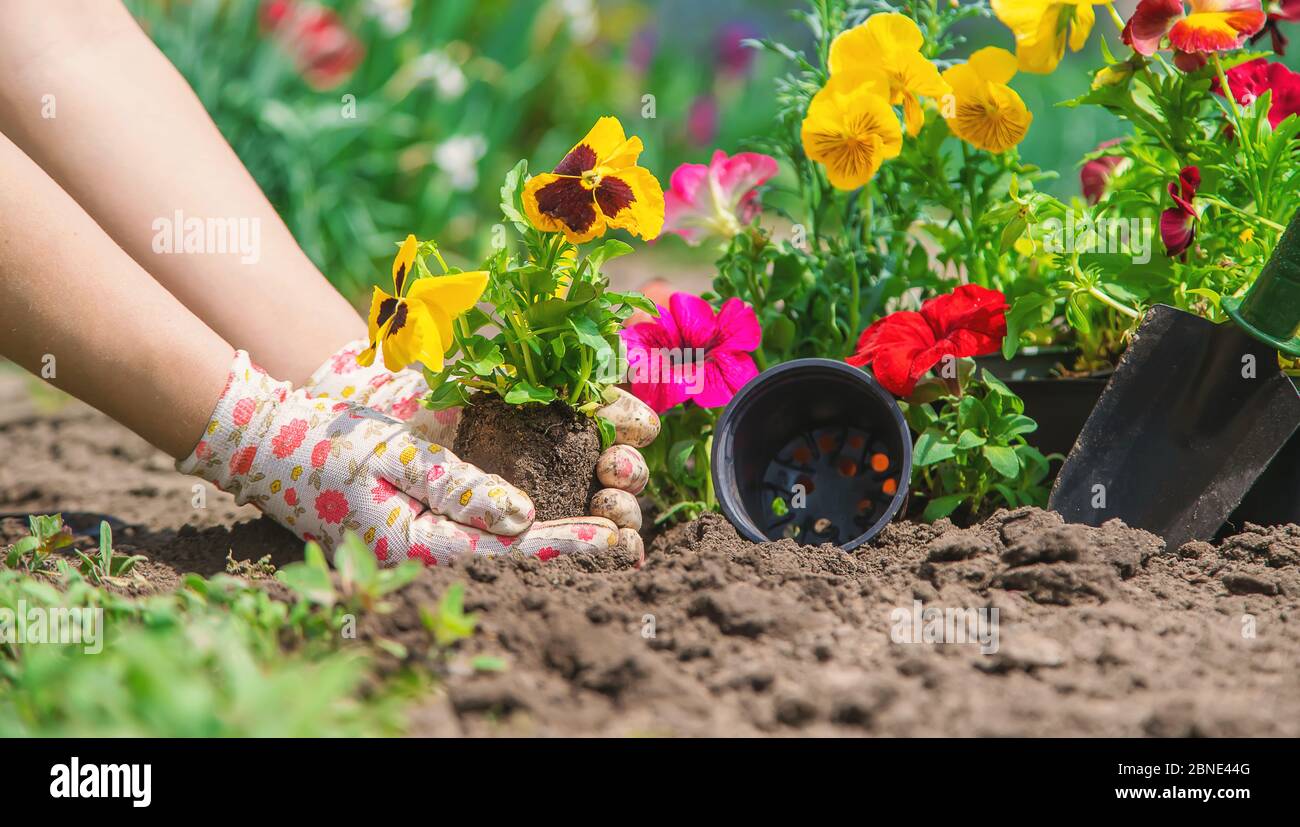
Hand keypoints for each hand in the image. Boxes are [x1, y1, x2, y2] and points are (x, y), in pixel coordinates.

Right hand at [304, 339, 659, 560]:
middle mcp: (444, 543)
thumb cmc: (333, 443)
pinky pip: (505, 507)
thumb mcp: (392, 455)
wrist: (284, 436)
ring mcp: (447, 523)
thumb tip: (523, 518)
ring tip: (623, 495)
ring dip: (576, 512)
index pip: (509, 553)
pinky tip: (592, 469)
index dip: (567, 547)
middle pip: (527, 550)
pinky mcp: (451, 498)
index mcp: (424, 547)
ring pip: (524, 530)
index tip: (616, 541)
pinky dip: (551, 491)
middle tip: (634, 529)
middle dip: (584, 538)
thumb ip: (455, 486)